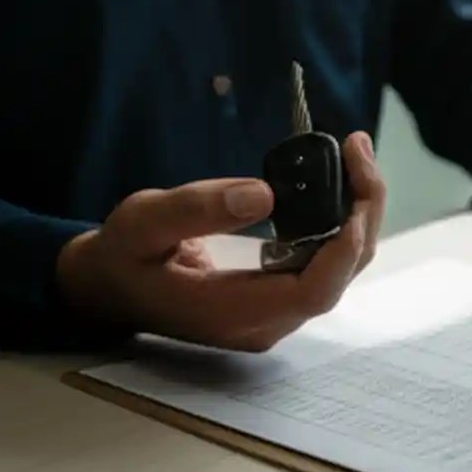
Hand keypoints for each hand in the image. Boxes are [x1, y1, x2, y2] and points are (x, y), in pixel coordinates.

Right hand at [56, 132, 385, 350]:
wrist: (110, 289)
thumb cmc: (122, 256)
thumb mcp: (142, 223)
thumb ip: (196, 210)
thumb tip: (265, 195)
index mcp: (232, 313)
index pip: (313, 292)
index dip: (343, 248)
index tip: (354, 194)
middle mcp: (265, 322)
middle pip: (339, 276)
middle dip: (361, 213)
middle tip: (358, 149)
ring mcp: (275, 314)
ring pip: (340, 269)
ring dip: (357, 212)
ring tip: (356, 154)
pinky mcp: (278, 298)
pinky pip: (326, 263)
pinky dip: (340, 221)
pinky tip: (342, 182)